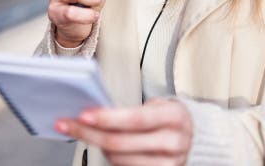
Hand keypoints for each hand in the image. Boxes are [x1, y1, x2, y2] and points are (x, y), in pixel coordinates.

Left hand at [56, 98, 192, 165]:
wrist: (196, 138)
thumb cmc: (170, 118)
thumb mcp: (158, 106)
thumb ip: (132, 110)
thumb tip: (95, 112)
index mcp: (174, 116)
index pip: (135, 118)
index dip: (107, 118)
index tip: (83, 115)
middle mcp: (173, 142)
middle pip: (120, 142)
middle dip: (89, 133)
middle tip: (67, 124)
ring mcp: (168, 164)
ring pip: (118, 158)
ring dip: (99, 145)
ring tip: (89, 131)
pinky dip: (111, 157)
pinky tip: (105, 146)